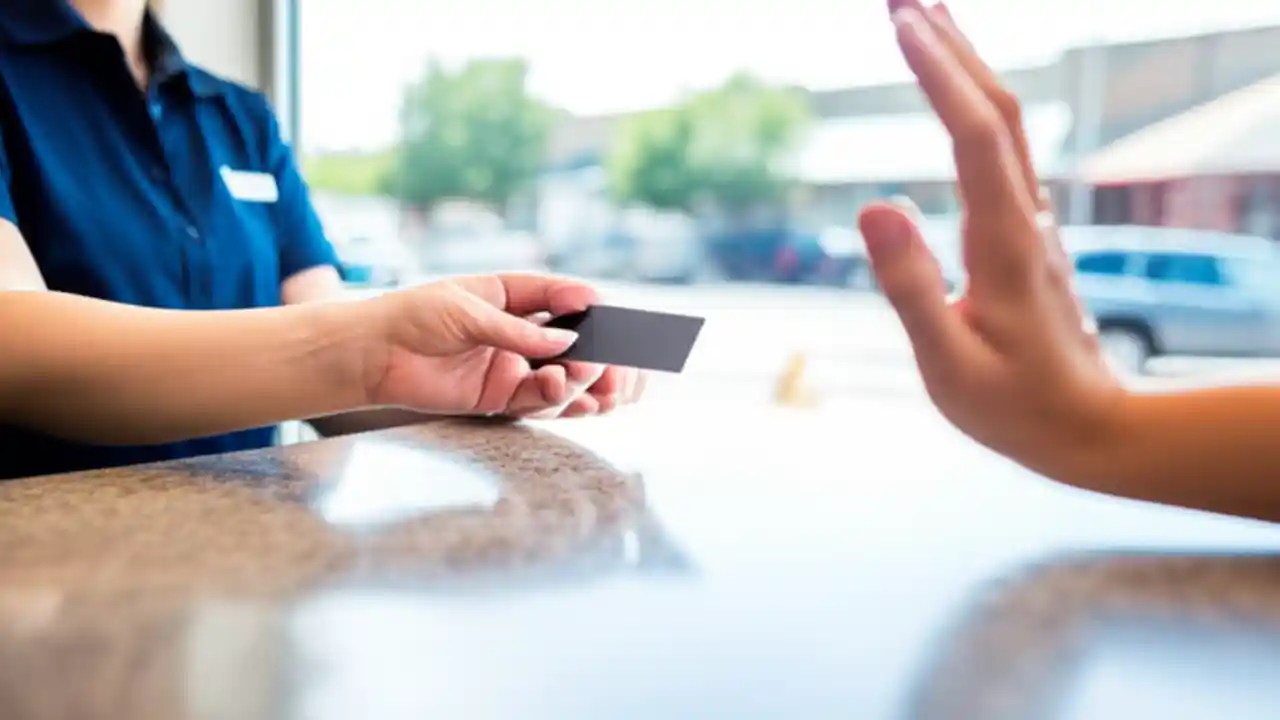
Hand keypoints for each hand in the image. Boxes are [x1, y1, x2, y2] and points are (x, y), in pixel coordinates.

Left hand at [360, 274, 644, 418]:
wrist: (370, 355)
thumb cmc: (412, 316)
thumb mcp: (468, 311)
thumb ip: (520, 330)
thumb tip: (571, 339)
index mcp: (513, 297)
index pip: (563, 299)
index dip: (591, 309)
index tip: (613, 318)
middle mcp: (518, 332)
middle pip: (575, 344)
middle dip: (603, 356)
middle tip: (620, 366)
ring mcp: (511, 366)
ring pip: (564, 377)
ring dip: (585, 380)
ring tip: (594, 379)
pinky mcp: (499, 398)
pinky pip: (539, 401)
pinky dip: (559, 398)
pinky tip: (567, 391)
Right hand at [860, 0, 1126, 480]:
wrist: (1090, 428)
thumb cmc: (1013, 406)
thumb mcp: (948, 363)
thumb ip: (910, 287)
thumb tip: (873, 206)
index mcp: (1003, 243)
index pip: (972, 136)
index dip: (938, 74)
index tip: (901, 22)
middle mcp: (1026, 218)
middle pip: (996, 109)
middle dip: (952, 46)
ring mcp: (1032, 223)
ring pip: (1006, 123)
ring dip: (967, 65)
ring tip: (924, 22)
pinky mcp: (1027, 234)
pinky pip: (1003, 149)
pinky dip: (974, 103)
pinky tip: (957, 97)